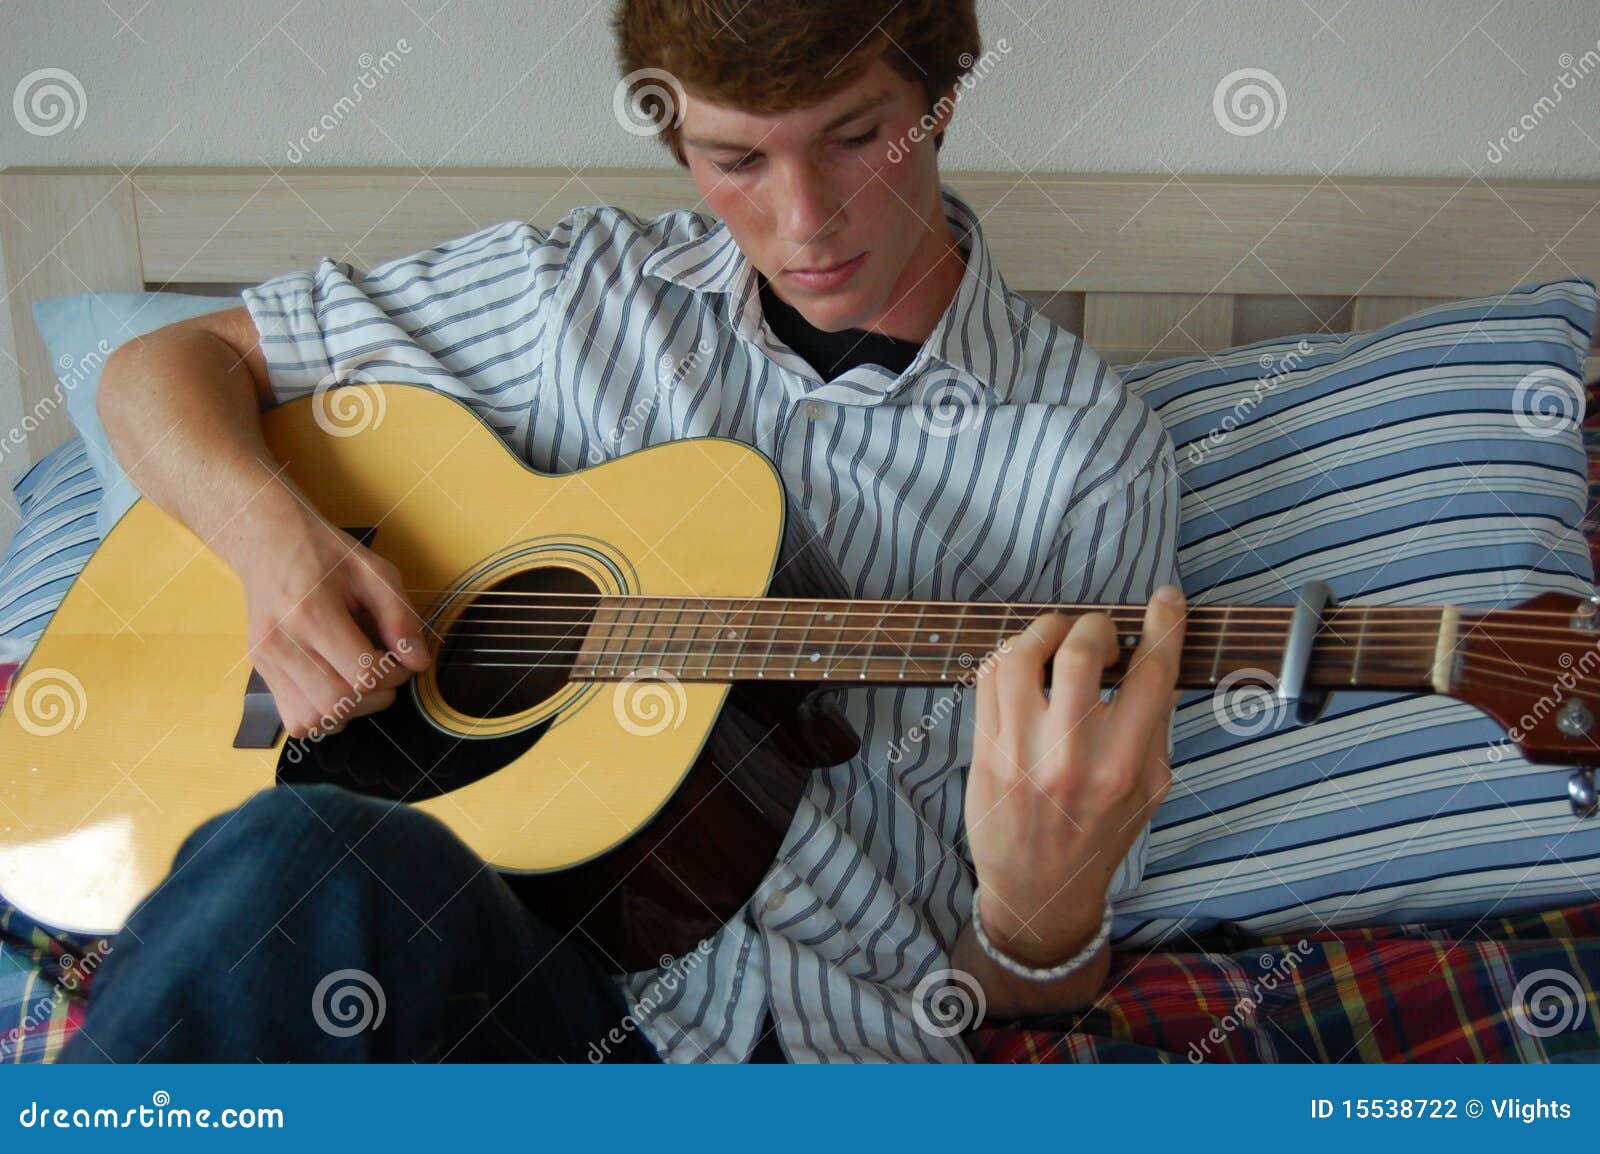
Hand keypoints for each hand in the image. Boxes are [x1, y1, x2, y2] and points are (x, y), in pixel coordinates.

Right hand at [227, 493, 432, 738]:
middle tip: (387, 671)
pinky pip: (296, 720)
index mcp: (311, 612)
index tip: (401, 657)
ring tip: (363, 681)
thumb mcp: (374, 572)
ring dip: (351, 710)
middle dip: (377, 696)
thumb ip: (400, 617)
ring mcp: (266, 660)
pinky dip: (324, 716)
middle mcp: (282, 642)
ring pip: (315, 719)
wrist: (269, 541)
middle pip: (338, 702)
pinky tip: (339, 690)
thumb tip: (419, 663)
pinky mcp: (261, 671)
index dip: (394, 674)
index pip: (362, 673)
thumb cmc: (325, 554)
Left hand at [965, 585, 1185, 965]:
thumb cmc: (1100, 834)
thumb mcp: (1149, 788)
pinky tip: (1028, 663)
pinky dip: (1012, 655)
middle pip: (1081, 649)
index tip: (1166, 599)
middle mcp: (1071, 754)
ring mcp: (1020, 750)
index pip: (1152, 674)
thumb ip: (1156, 724)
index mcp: (1124, 765)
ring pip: (1024, 653)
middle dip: (1097, 626)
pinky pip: (989, 676)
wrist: (1039, 888)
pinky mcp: (984, 749)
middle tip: (1102, 637)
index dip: (1163, 625)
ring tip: (1060, 640)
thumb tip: (1157, 657)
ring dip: (1047, 630)